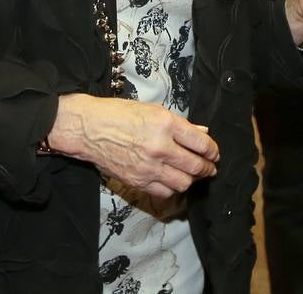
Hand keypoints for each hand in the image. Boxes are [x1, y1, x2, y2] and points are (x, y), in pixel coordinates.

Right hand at [48, 93, 218, 198]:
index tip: (214, 153)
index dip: (213, 150)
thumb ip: (179, 124)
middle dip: (208, 168)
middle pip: (196, 166)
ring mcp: (148, 167)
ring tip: (193, 174)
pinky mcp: (138, 181)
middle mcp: (160, 147)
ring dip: (192, 179)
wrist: (88, 129)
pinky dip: (173, 188)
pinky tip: (173, 180)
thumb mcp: (152, 109)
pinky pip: (165, 192)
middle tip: (210, 166)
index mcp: (165, 124)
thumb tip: (201, 131)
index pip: (201, 143)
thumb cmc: (117, 114)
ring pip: (183, 183)